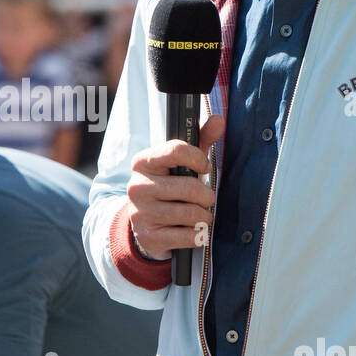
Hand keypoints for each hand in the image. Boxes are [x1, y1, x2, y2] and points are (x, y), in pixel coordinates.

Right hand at [126, 114, 224, 260]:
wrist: (146, 224)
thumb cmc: (169, 187)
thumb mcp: (182, 163)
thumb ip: (200, 140)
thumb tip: (218, 120)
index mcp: (143, 162)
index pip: (175, 150)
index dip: (198, 159)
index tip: (205, 167)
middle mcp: (137, 186)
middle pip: (188, 187)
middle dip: (206, 196)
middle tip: (206, 198)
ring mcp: (140, 213)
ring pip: (190, 214)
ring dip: (203, 216)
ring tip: (200, 215)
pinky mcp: (149, 236)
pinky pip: (187, 236)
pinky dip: (197, 235)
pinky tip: (192, 230)